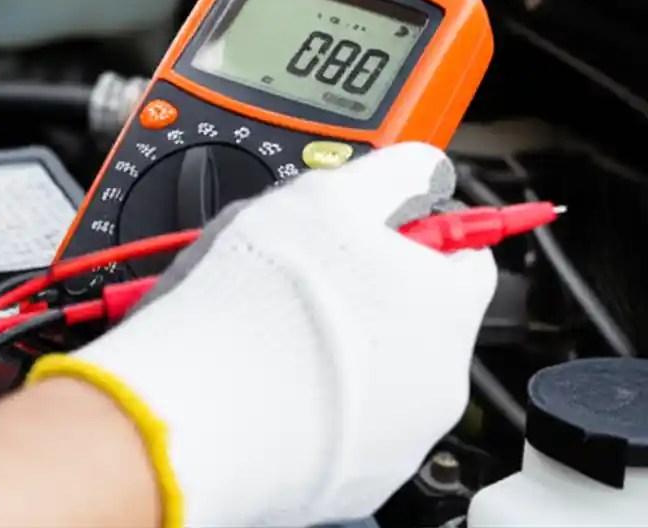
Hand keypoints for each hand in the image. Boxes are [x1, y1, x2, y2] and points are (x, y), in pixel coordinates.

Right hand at [30, 143, 496, 526]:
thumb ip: (388, 173)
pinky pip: (340, 430)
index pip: (465, 254)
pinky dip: (311, 406)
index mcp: (446, 305)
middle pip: (416, 318)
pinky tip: (263, 383)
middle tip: (300, 280)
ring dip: (337, 352)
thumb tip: (422, 167)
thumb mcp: (319, 197)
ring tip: (268, 333)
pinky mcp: (351, 483)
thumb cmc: (248, 307)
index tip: (371, 234)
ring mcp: (397, 440)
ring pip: (377, 377)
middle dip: (366, 295)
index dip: (410, 233)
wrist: (185, 414)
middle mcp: (438, 381)